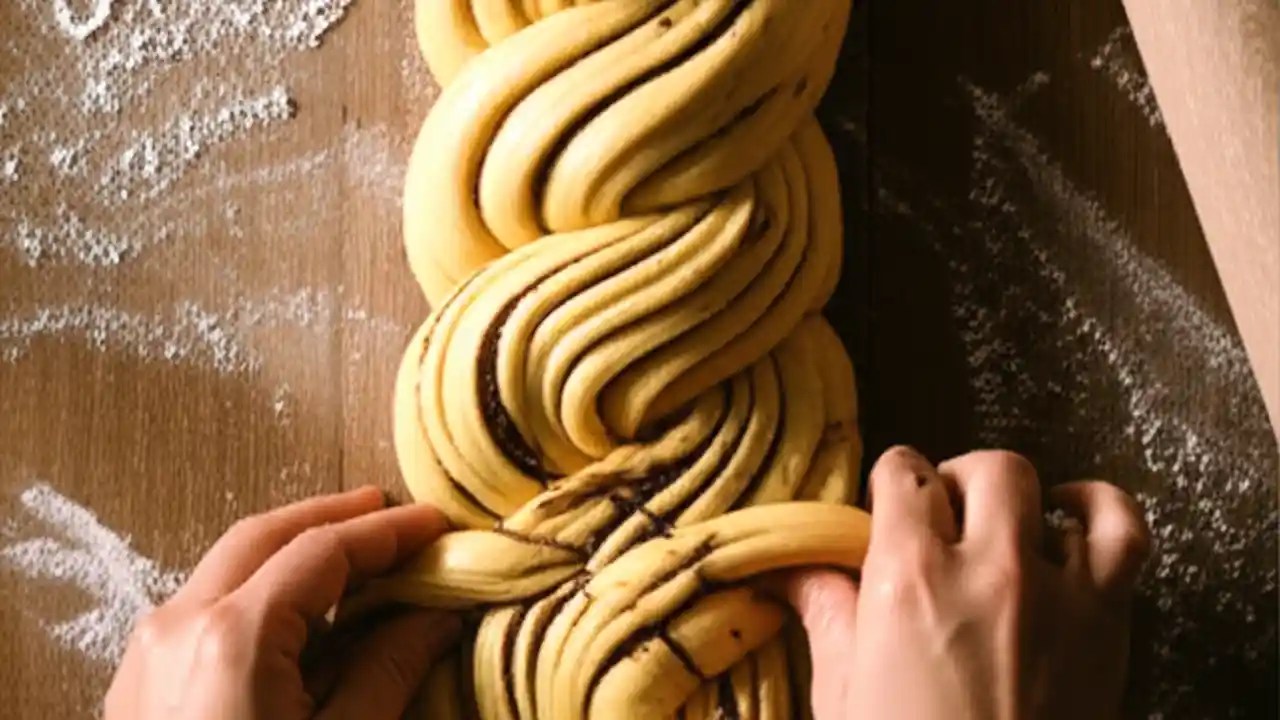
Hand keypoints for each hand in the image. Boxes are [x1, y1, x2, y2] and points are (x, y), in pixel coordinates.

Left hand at [105, 486, 458, 719]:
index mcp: (232, 636)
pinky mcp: (138, 683)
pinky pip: (204, 607)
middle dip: (331, 517)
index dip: (385, 533)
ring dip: (293, 549)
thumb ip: (388, 669)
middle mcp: (177, 625)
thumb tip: (435, 615)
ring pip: (226, 566)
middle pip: (263, 536)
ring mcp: (146, 653)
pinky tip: (298, 611)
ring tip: (353, 554)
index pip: (322, 551)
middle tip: (391, 514)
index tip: (433, 523)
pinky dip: (258, 588)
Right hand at [789, 447, 1150, 719]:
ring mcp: (1054, 589)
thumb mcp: (843, 693)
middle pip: (980, 470)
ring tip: (1001, 517)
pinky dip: (1099, 511)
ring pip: (1042, 487)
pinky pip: (1121, 533)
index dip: (894, 480)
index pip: (903, 475)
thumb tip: (791, 571)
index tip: (890, 499)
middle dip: (955, 481)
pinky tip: (1071, 518)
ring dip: (1016, 495)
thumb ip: (827, 614)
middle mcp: (985, 566)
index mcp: (907, 578)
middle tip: (941, 518)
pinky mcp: (1106, 620)